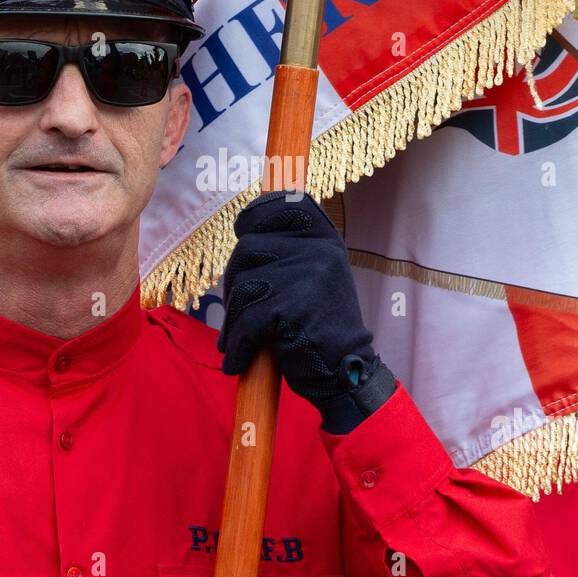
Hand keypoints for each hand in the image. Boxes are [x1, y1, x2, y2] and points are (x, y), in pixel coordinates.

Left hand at [217, 190, 395, 433]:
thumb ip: (287, 252)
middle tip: (239, 312)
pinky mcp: (293, 306)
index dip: (255, 217)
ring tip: (243, 340)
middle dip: (234, 283)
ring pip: (241, 285)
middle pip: (247, 248)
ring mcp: (308, 275)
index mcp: (323, 237)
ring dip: (234, 319)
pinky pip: (246, 319)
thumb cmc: (317, 326)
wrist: (343, 371)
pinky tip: (238, 360)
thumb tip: (243, 232)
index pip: (281, 205)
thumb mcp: (312, 276)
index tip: (244, 232)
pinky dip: (238, 344)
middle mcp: (318, 249)